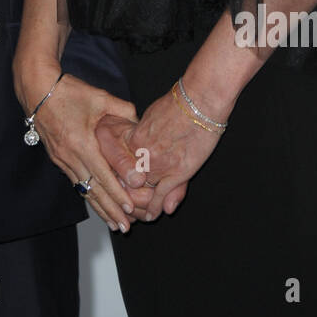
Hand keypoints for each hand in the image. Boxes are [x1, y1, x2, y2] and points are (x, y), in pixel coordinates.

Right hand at [23, 75, 152, 230]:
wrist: (38, 90)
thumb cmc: (69, 92)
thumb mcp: (100, 98)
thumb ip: (123, 111)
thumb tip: (140, 124)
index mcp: (82, 143)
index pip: (103, 176)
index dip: (117, 194)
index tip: (129, 209)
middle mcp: (70, 156)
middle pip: (93, 190)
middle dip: (110, 210)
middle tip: (124, 227)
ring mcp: (62, 159)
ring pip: (83, 190)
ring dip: (99, 208)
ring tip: (113, 224)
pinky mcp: (57, 158)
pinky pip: (75, 182)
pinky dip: (87, 195)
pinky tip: (96, 204)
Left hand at [96, 89, 222, 221]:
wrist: (200, 102)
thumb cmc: (178, 104)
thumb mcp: (151, 117)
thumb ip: (141, 135)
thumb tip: (134, 144)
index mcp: (133, 138)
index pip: (117, 164)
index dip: (116, 176)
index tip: (116, 183)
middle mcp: (142, 154)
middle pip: (127, 181)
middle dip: (125, 194)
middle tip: (125, 204)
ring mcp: (158, 165)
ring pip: (143, 192)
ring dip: (140, 204)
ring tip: (138, 215)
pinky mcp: (177, 173)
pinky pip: (161, 196)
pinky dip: (155, 208)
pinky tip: (152, 214)